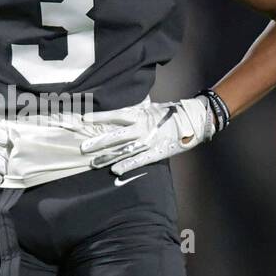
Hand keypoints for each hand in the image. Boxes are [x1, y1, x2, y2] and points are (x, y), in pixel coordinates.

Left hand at [79, 96, 214, 174]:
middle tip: (83, 147)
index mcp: (140, 114)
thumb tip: (123, 104)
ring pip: (124, 150)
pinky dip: (127, 165)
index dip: (100, 117)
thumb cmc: (170, 112)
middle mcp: (141, 128)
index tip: (84, 119)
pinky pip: (139, 160)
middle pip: (116, 135)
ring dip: (108, 157)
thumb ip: (136, 107)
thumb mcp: (151, 106)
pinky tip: (115, 170)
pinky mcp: (156, 153)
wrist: (193, 120)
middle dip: (99, 142)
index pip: (115, 115)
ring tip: (93, 163)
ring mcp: (148, 141)